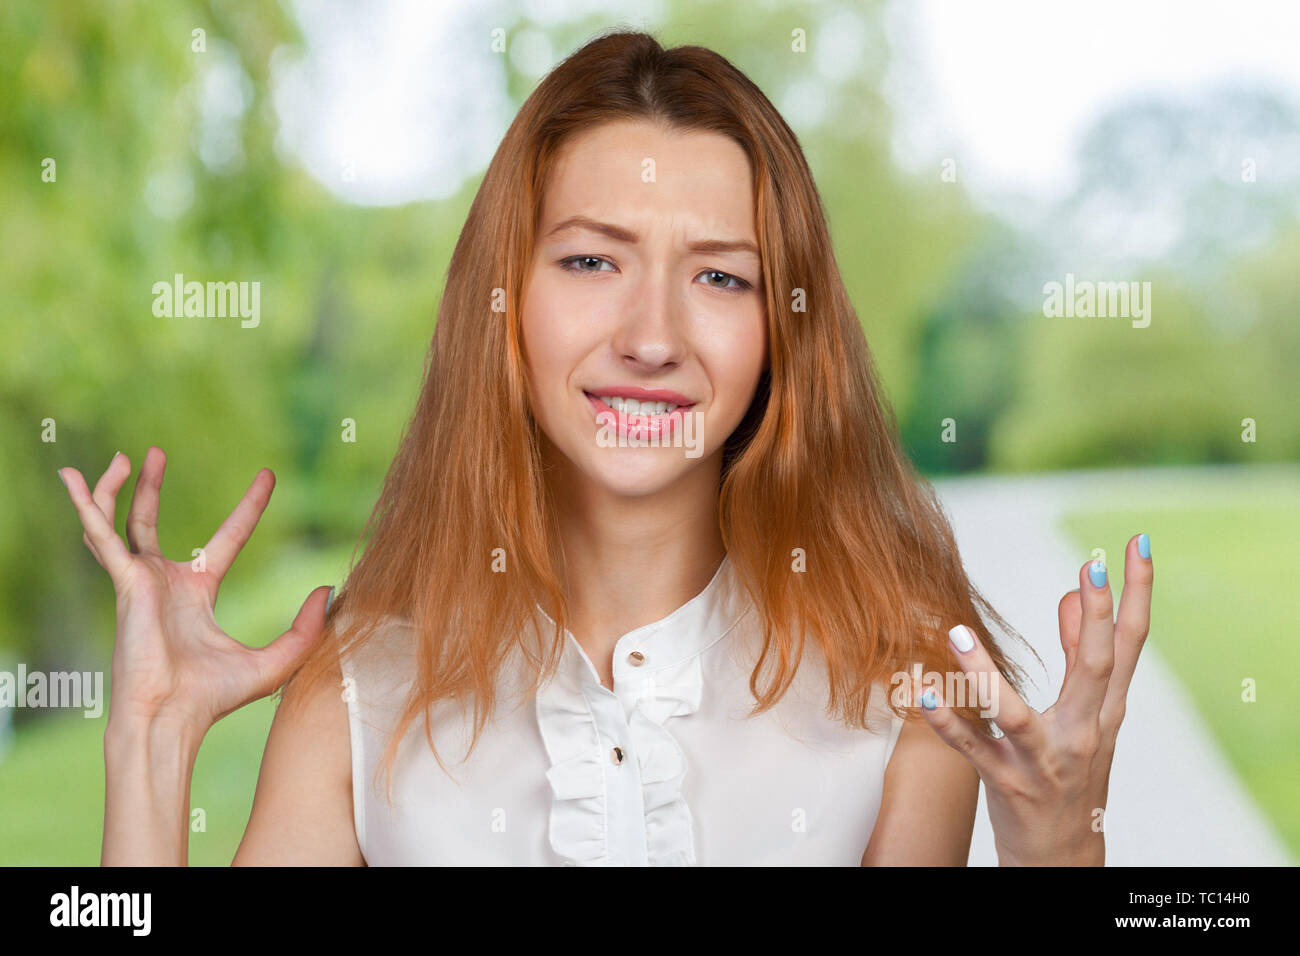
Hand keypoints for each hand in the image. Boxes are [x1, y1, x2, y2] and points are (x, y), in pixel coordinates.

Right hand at [57, 446, 331, 736]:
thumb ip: (307, 628)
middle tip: (156, 452)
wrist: (174, 718)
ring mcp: (140, 582)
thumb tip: (329, 589)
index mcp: (198, 592)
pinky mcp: (125, 584)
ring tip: (123, 455)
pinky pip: (102, 538)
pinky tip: (76, 479)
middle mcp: (164, 583)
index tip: (268, 475)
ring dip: (117, 490)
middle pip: (152, 523)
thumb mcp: (278, 660)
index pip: (228, 538)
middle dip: (152, 488)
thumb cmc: (215, 699)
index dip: (249, 507)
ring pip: (122, 525)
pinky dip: (89, 508)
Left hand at [917, 533, 1153, 865]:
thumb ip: (1079, 654)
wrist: (1064, 854)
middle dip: (1096, 617)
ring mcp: (1044, 760)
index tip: (1136, 542)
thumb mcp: (1087, 716)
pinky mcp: (1006, 782)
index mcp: (1105, 709)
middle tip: (1089, 566)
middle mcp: (1084, 732)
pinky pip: (971, 748)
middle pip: (1097, 669)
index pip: (1131, 642)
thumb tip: (1072, 593)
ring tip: (956, 633)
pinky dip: (945, 722)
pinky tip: (920, 692)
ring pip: (1017, 715)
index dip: (1136, 592)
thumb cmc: (1071, 772)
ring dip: (984, 674)